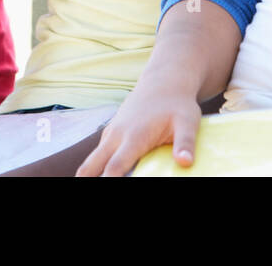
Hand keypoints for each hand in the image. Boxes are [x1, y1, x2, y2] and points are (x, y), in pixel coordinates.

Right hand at [76, 79, 202, 176]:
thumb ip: (185, 142)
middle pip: (91, 166)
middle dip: (86, 179)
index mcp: (134, 137)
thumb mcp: (188, 122)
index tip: (106, 188)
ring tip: (91, 181)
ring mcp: (111, 134)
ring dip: (90, 173)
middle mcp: (116, 136)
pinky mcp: (111, 133)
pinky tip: (104, 175)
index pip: (114, 168)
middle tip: (83, 188)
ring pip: (92, 160)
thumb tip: (185, 162)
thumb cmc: (178, 104)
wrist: (164, 82)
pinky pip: (98, 154)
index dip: (108, 182)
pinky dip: (96, 167)